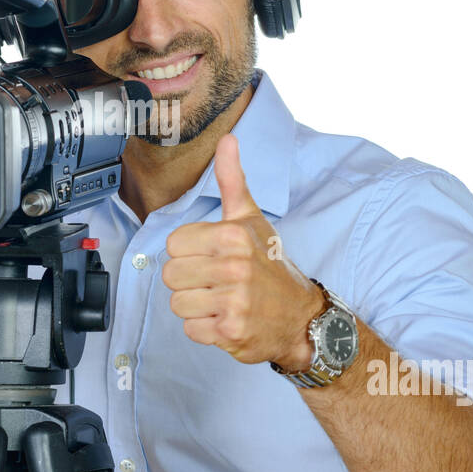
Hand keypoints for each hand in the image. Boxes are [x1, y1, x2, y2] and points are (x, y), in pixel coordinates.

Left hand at [162, 134, 322, 369]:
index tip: (211, 257)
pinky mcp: (231, 332)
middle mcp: (234, 268)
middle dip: (189, 280)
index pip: (173, 244)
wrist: (302, 317)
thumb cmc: (270, 265)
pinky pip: (191, 330)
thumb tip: (228, 139)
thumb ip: (232, 180)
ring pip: (177, 303)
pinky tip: (226, 319)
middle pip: (170, 275)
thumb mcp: (251, 219)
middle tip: (216, 281)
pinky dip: (205, 329)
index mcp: (232, 236)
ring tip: (220, 300)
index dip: (188, 253)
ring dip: (195, 306)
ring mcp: (234, 302)